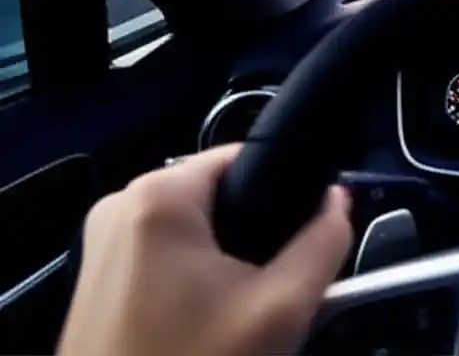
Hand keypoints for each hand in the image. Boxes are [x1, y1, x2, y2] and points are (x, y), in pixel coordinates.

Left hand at [58, 146, 352, 355]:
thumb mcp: (280, 308)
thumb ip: (324, 243)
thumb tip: (338, 201)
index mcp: (157, 195)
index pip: (247, 158)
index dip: (288, 192)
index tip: (306, 239)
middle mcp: (119, 206)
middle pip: (221, 196)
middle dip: (257, 234)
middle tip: (276, 290)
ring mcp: (101, 244)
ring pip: (195, 230)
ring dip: (229, 261)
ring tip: (244, 312)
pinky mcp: (97, 280)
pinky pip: (166, 256)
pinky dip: (196, 279)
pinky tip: (211, 323)